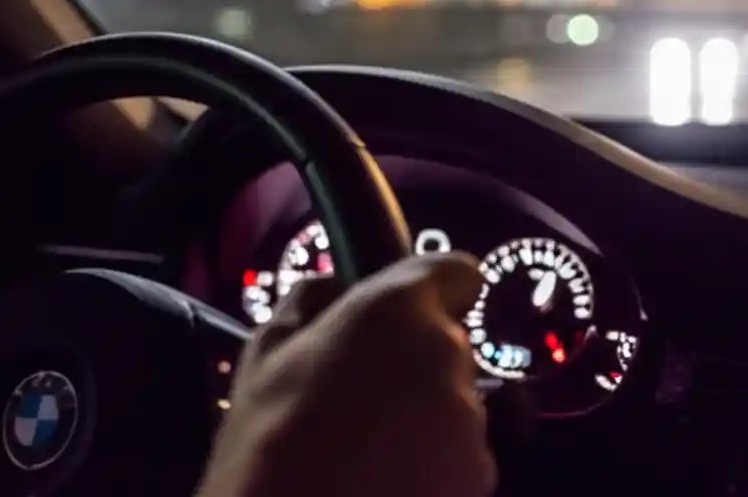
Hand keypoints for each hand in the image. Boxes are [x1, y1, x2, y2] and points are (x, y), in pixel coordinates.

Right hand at [197, 252, 495, 496]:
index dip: (431, 291)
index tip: (402, 318)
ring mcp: (470, 423)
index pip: (456, 273)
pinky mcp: (481, 478)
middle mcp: (448, 356)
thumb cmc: (269, 436)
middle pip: (448, 347)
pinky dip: (436, 468)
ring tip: (369, 451)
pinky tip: (387, 482)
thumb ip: (312, 299)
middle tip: (360, 400)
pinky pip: (460, 459)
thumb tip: (336, 288)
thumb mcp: (266, 351)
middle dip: (414, 366)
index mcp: (398, 310)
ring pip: (455, 406)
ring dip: (425, 419)